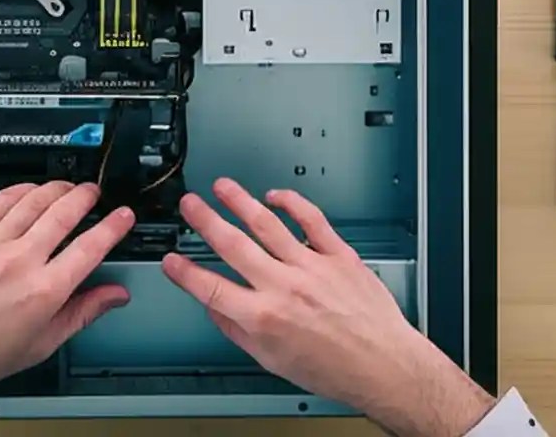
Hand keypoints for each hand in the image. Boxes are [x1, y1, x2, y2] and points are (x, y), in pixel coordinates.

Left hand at [0, 181, 134, 406]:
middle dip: (88, 197)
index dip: (114, 226)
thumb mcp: (39, 345)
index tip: (123, 216)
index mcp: (43, 292)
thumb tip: (113, 296)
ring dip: (59, 188)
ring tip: (69, 189)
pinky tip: (31, 191)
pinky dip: (23, 190)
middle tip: (96, 194)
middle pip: (66, 212)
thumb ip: (82, 313)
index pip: (91, 247)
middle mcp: (20, 261)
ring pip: (36, 199)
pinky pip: (3, 199)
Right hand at [162, 179, 493, 436]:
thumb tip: (215, 307)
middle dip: (206, 221)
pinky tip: (276, 196)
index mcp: (264, 318)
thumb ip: (237, 330)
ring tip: (224, 187)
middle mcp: (285, 288)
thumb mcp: (272, 360)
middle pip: (234, 246)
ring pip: (269, 225)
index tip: (171, 259)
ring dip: (241, 202)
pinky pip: (313, 221)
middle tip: (190, 205)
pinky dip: (293, 203)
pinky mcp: (339, 256)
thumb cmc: (335, 369)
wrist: (384, 366)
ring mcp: (313, 268)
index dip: (184, 272)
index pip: (211, 287)